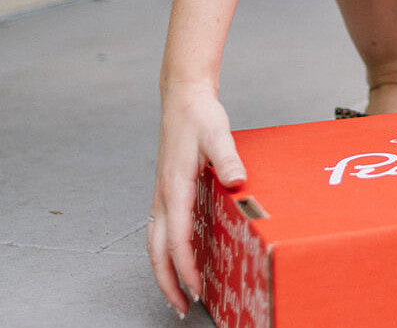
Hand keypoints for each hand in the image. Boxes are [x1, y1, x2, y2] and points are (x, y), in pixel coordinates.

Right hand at [147, 83, 246, 315]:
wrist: (183, 97)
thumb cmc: (201, 116)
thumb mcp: (218, 133)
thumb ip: (227, 158)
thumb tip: (235, 182)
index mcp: (175, 187)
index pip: (177, 239)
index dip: (185, 267)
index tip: (197, 287)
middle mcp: (163, 195)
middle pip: (156, 250)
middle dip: (167, 281)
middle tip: (183, 306)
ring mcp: (161, 194)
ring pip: (153, 243)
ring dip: (163, 270)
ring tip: (177, 292)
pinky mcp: (166, 190)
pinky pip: (159, 229)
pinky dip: (164, 251)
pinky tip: (179, 256)